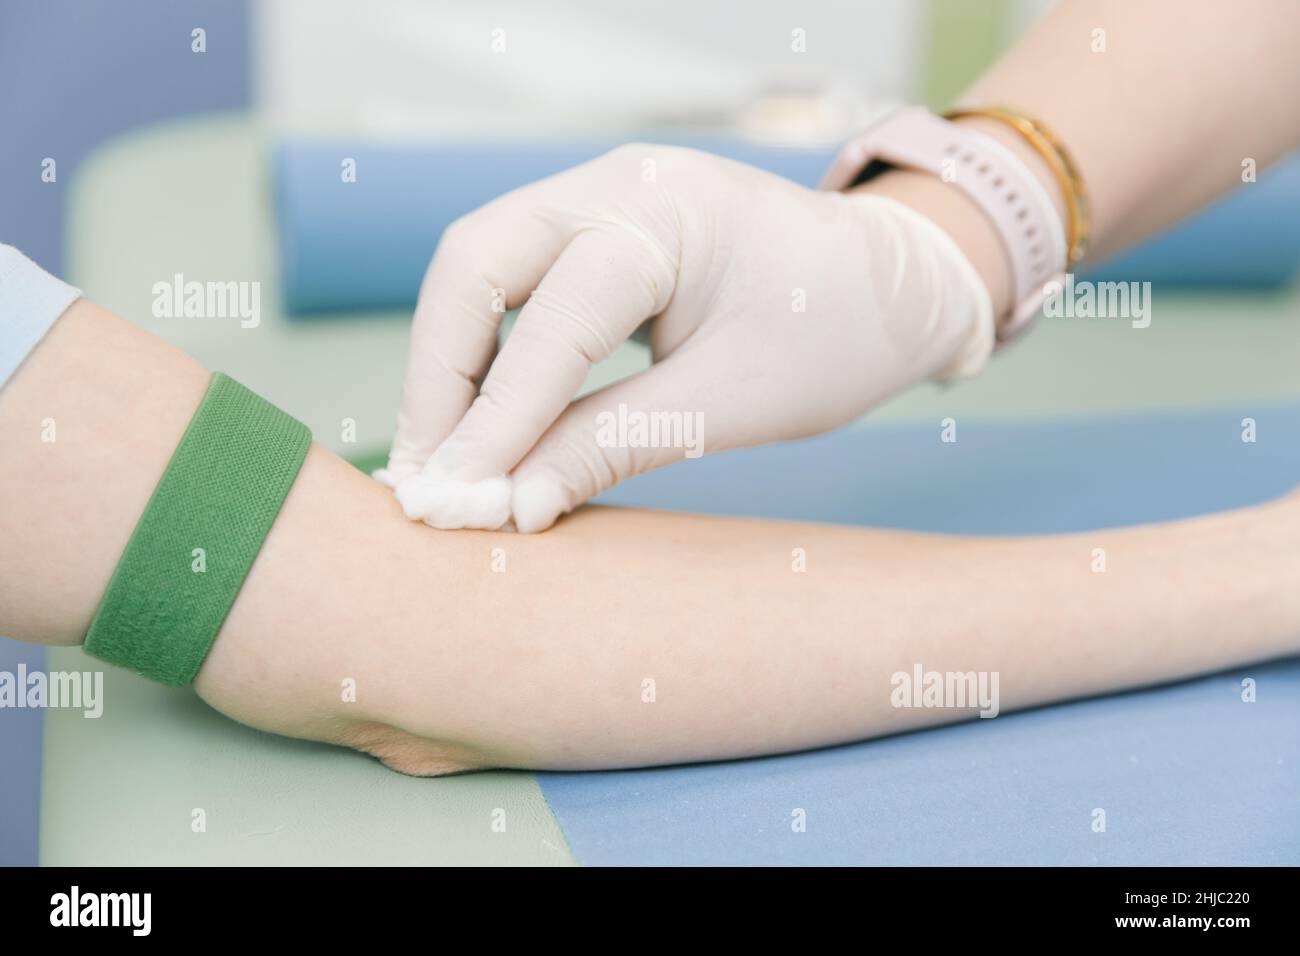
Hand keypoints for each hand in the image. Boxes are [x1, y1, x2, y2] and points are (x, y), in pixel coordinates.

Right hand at [378, 144, 993, 531]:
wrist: (889, 286)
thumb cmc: (835, 334)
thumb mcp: (733, 402)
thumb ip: (616, 446)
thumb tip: (512, 504)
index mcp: (667, 211)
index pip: (553, 318)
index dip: (498, 417)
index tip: (458, 499)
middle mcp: (615, 185)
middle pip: (473, 265)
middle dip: (439, 377)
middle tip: (428, 476)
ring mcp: (596, 198)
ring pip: (475, 271)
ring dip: (449, 366)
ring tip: (445, 459)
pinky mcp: (590, 230)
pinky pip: (509, 284)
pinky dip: (486, 354)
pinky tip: (482, 421)